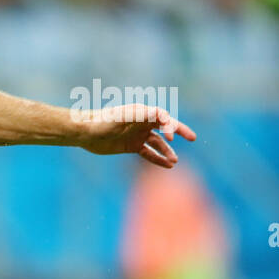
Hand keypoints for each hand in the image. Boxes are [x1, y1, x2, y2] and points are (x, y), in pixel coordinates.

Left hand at [80, 105, 195, 168]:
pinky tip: (167, 165)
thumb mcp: (120, 118)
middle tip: (193, 138)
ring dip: (167, 151)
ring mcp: (137, 135)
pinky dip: (157, 158)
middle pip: (165, 127)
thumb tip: (158, 113)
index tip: (171, 138)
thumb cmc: (101, 122)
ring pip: (158, 143)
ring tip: (175, 161)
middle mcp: (141, 122)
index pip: (162, 116)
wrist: (85, 133)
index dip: (170, 125)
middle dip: (178, 131)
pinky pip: (148, 153)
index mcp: (141, 113)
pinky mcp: (131, 146)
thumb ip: (138, 116)